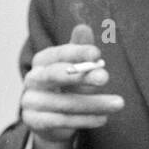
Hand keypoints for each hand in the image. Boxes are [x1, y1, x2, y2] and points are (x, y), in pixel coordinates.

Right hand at [19, 24, 123, 148]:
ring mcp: (30, 101)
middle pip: (54, 75)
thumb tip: (84, 27)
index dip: (77, 52)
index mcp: (42, 60)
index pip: (59, 53)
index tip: (97, 53)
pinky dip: (85, 120)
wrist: (50, 121)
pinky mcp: (34, 121)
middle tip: (105, 77)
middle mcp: (32, 79)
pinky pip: (62, 121)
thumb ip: (79, 49)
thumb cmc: (66, 86)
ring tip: (118, 103)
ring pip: (64, 103)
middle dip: (82, 76)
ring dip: (94, 103)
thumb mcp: (75, 66)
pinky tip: (103, 118)